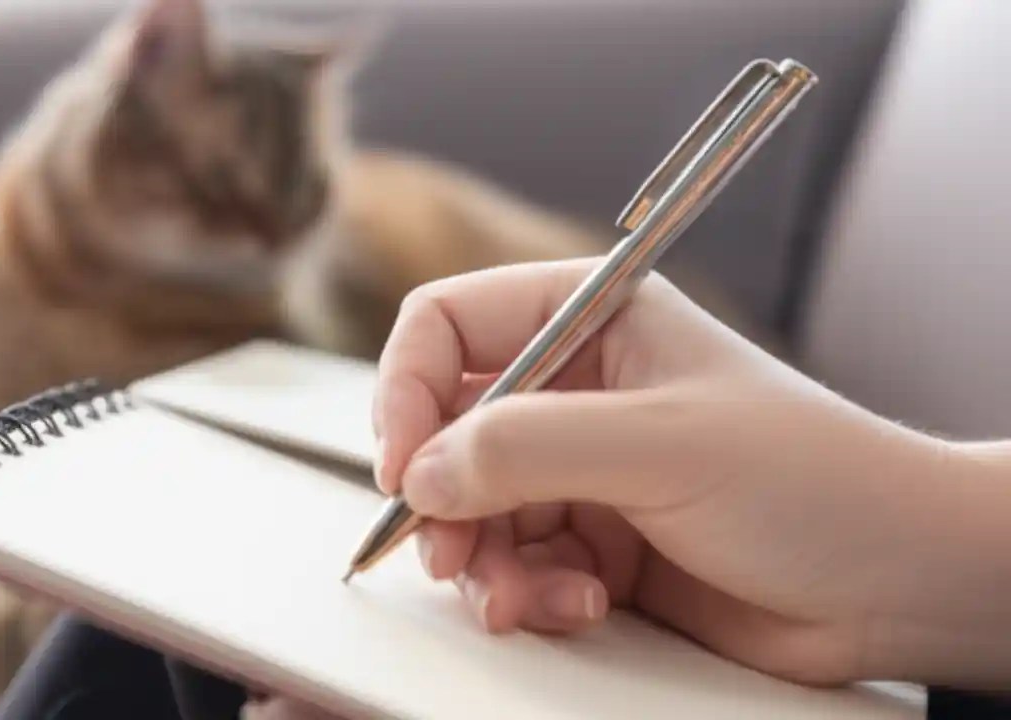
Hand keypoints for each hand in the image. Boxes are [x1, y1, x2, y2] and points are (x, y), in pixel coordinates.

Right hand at [373, 259, 1010, 690]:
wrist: (891, 585)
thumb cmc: (812, 480)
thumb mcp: (661, 444)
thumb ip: (527, 447)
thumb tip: (422, 472)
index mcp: (591, 318)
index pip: (448, 326)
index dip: (407, 389)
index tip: (402, 463)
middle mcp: (576, 387)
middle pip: (447, 427)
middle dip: (442, 495)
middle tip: (448, 549)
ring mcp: (582, 467)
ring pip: (472, 507)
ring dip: (484, 560)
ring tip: (522, 597)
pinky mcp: (592, 539)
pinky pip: (514, 563)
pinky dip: (528, 593)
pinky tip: (576, 607)